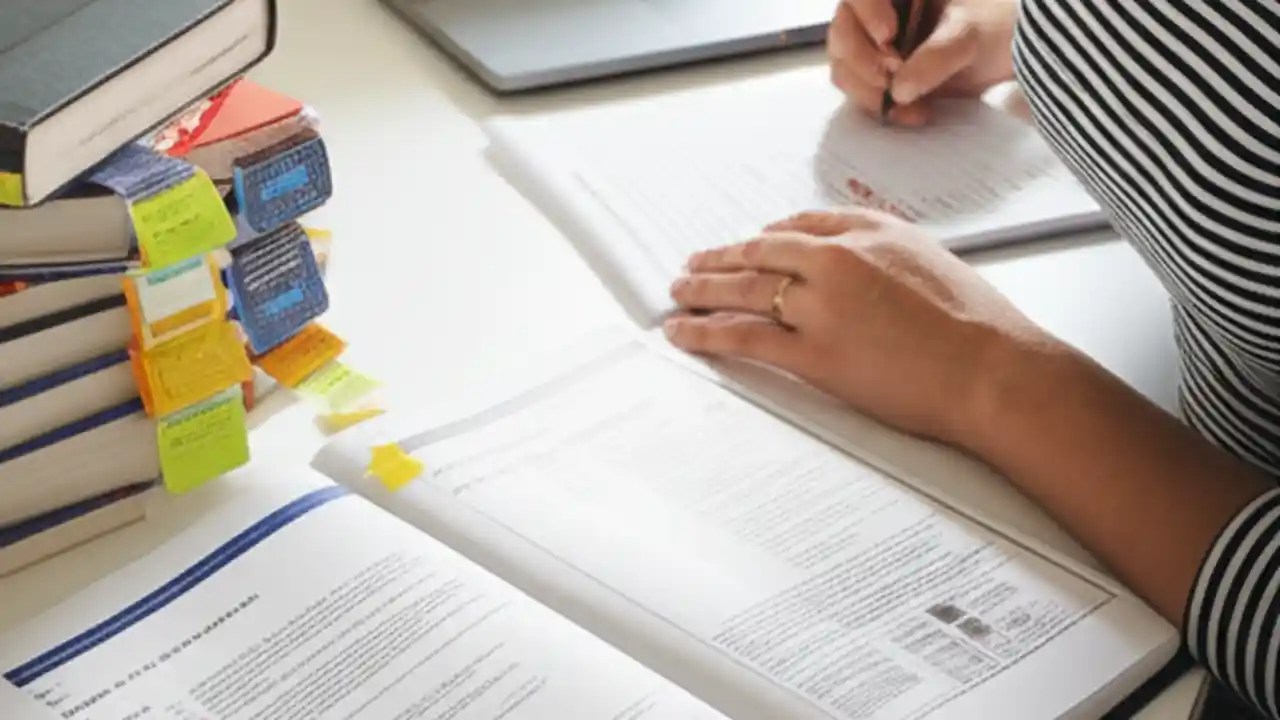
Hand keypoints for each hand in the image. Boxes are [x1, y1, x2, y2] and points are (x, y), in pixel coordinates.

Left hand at [665, 209, 1053, 446]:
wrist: (994, 369)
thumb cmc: (978, 326)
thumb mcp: (934, 264)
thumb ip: (889, 257)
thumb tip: (863, 267)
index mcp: (872, 232)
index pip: (802, 226)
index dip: (765, 237)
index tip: (748, 243)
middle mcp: (839, 260)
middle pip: (760, 253)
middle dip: (720, 259)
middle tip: (693, 264)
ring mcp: (822, 305)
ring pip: (743, 290)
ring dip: (701, 290)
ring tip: (678, 293)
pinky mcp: (813, 353)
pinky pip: (743, 336)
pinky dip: (704, 332)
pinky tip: (682, 331)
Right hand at [828, 0, 1018, 125]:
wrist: (1014, 50)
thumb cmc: (993, 24)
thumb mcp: (968, 35)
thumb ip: (936, 57)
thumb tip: (897, 89)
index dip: (866, 13)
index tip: (889, 37)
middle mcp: (876, 15)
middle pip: (843, 34)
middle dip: (863, 63)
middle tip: (891, 80)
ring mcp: (874, 47)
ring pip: (845, 68)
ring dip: (869, 92)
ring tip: (909, 107)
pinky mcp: (881, 77)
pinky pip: (862, 93)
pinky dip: (881, 107)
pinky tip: (912, 114)